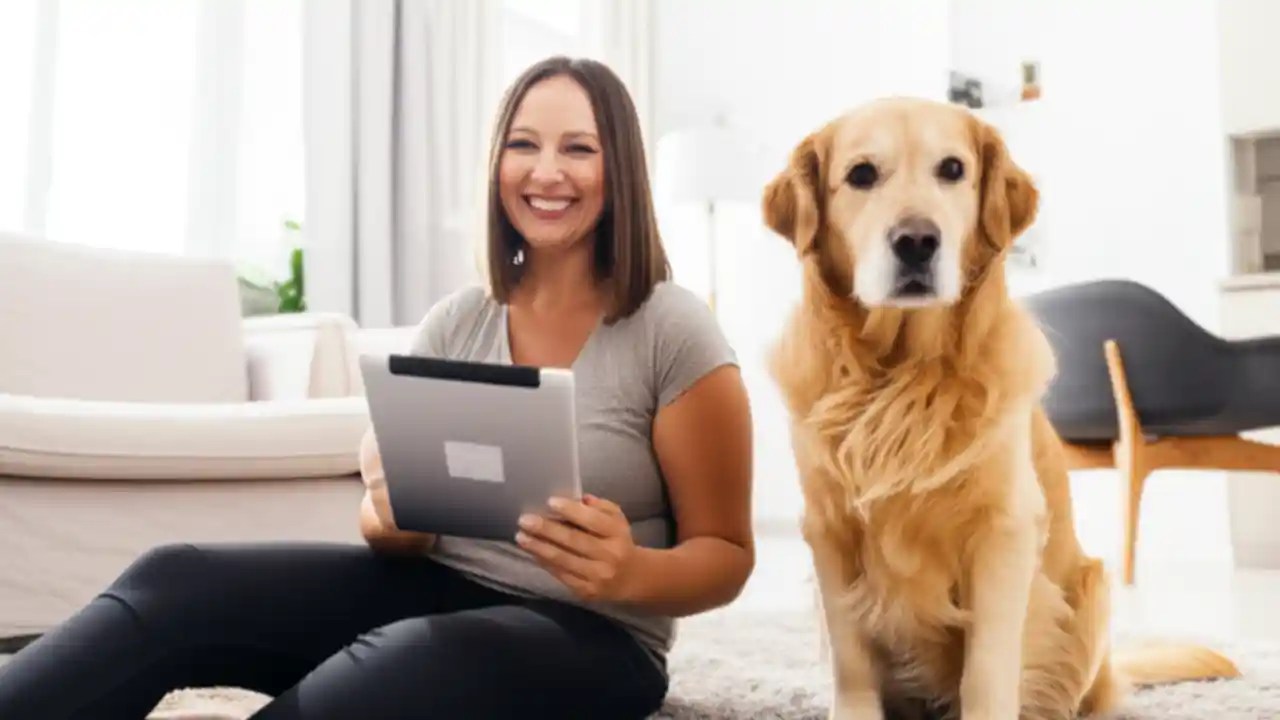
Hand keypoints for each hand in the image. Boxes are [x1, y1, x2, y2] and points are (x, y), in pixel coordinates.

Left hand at [515, 494, 639, 602]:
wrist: (631, 578)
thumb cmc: (618, 541)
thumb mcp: (616, 520)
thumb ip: (600, 507)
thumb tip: (578, 499)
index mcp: (618, 534)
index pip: (593, 521)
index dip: (571, 511)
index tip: (550, 502)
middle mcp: (609, 556)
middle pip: (574, 541)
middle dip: (547, 530)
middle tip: (525, 520)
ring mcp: (597, 576)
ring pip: (564, 560)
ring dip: (539, 548)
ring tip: (521, 537)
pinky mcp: (586, 591)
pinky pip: (561, 575)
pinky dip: (545, 563)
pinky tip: (533, 552)